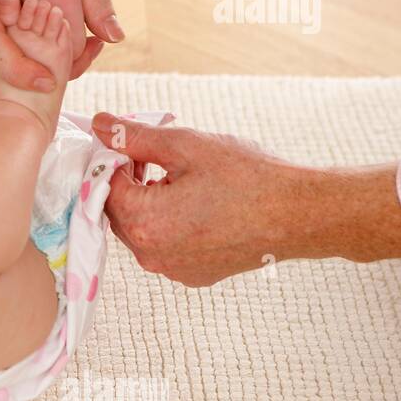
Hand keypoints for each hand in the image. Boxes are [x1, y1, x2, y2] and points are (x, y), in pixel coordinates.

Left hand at [89, 114, 400, 286]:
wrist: (301, 214)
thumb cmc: (249, 178)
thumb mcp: (186, 146)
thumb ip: (135, 137)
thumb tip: (100, 125)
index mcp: (143, 223)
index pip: (104, 185)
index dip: (118, 159)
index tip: (140, 144)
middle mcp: (150, 255)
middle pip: (118, 210)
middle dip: (132, 181)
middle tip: (163, 158)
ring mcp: (171, 270)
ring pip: (142, 228)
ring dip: (151, 201)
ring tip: (186, 179)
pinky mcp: (192, 275)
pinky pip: (165, 245)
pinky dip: (172, 223)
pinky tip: (200, 204)